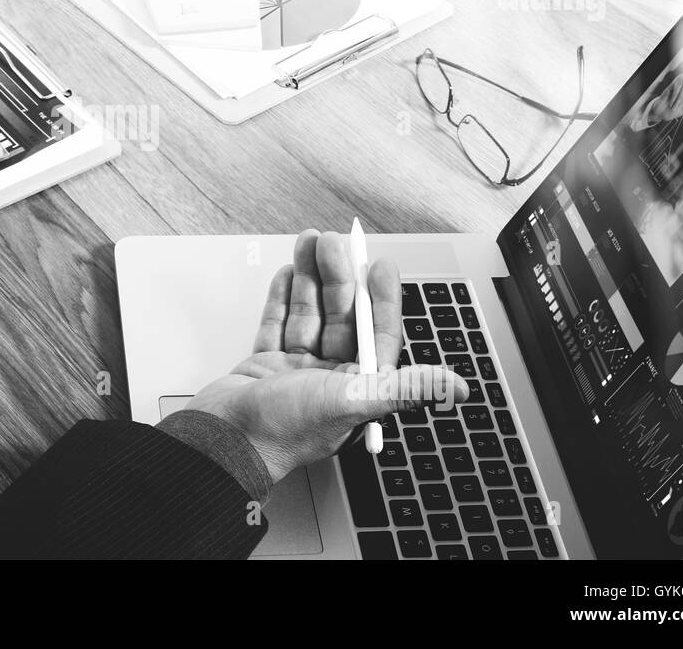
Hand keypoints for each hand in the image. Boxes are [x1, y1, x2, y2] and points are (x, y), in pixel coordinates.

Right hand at [184, 230, 468, 483]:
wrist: (223, 439)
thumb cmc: (285, 430)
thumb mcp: (353, 401)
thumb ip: (407, 388)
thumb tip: (459, 387)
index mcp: (356, 388)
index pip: (377, 336)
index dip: (381, 299)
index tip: (379, 265)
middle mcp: (329, 378)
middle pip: (340, 317)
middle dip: (338, 277)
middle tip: (334, 242)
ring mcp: (295, 370)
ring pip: (308, 314)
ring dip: (309, 277)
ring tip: (308, 242)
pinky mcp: (264, 365)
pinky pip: (278, 323)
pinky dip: (283, 297)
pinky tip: (288, 273)